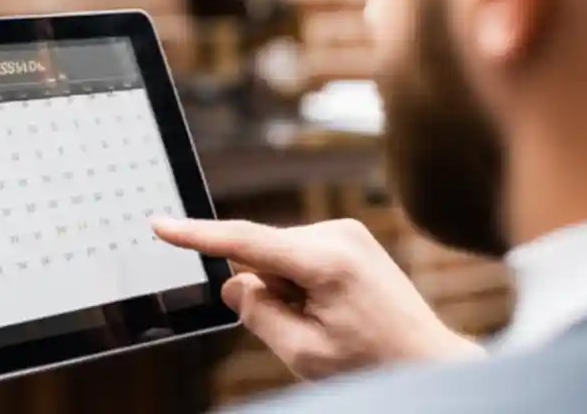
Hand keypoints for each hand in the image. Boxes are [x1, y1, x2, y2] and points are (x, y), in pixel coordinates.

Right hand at [152, 217, 481, 379]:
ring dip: (286, 290)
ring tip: (330, 321)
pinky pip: (299, 258)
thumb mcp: (303, 352)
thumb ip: (258, 314)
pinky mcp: (348, 238)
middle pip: (262, 255)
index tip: (159, 224)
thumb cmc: (372, 362)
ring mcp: (346, 231)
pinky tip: (335, 309)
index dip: (196, 237)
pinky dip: (301, 284)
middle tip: (308, 329)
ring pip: (278, 258)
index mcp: (326, 260)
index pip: (244, 242)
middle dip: (267, 291)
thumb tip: (234, 281)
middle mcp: (337, 233)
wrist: (427, 360)